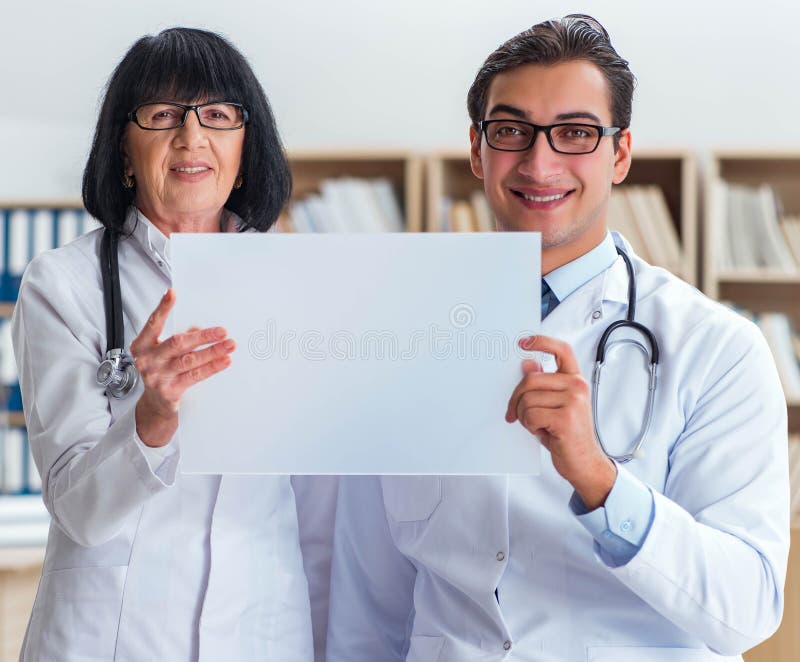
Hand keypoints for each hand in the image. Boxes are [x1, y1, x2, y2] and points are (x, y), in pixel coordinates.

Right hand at [130, 289, 235, 446]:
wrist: (155, 404)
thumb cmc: (161, 371)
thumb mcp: (165, 352)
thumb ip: (180, 339)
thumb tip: (199, 330)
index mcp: (143, 346)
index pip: (153, 323)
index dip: (162, 308)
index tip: (172, 294)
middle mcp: (147, 360)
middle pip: (178, 343)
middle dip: (203, 336)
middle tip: (222, 331)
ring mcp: (157, 376)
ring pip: (190, 360)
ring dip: (213, 351)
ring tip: (229, 345)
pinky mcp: (170, 390)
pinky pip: (195, 376)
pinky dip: (212, 367)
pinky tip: (224, 361)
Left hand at [506, 334, 615, 508]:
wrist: (584, 462)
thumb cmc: (567, 434)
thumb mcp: (555, 405)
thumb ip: (544, 385)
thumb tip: (527, 365)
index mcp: (575, 380)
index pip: (562, 350)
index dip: (541, 342)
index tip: (523, 343)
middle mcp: (577, 386)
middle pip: (530, 380)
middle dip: (516, 399)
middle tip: (514, 413)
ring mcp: (573, 401)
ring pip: (527, 399)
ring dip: (523, 416)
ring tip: (537, 425)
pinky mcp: (565, 417)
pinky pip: (530, 415)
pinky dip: (529, 425)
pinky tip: (542, 431)